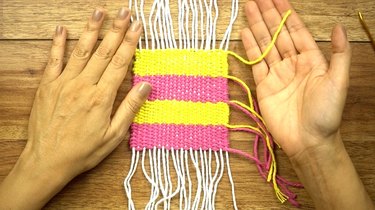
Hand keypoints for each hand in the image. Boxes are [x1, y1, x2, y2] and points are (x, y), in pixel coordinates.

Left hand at [0, 7, 150, 208]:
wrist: (48, 160)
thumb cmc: (83, 151)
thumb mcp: (113, 136)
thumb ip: (129, 108)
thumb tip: (146, 86)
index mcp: (101, 98)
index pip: (120, 63)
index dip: (130, 43)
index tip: (138, 27)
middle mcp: (83, 85)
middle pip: (104, 52)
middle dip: (116, 30)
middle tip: (125, 12)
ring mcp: (64, 83)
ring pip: (81, 50)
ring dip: (92, 29)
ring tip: (100, 12)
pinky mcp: (48, 86)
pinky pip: (54, 60)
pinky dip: (58, 43)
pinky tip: (62, 29)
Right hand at [242, 1, 373, 208]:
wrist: (308, 142)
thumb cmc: (326, 114)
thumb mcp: (338, 82)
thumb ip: (339, 54)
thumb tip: (339, 26)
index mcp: (311, 60)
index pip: (296, 31)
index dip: (286, 14)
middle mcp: (292, 63)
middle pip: (278, 34)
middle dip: (267, 16)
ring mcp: (276, 74)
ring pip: (265, 45)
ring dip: (256, 27)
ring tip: (248, 9)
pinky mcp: (264, 86)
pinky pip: (256, 63)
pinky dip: (250, 48)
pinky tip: (245, 33)